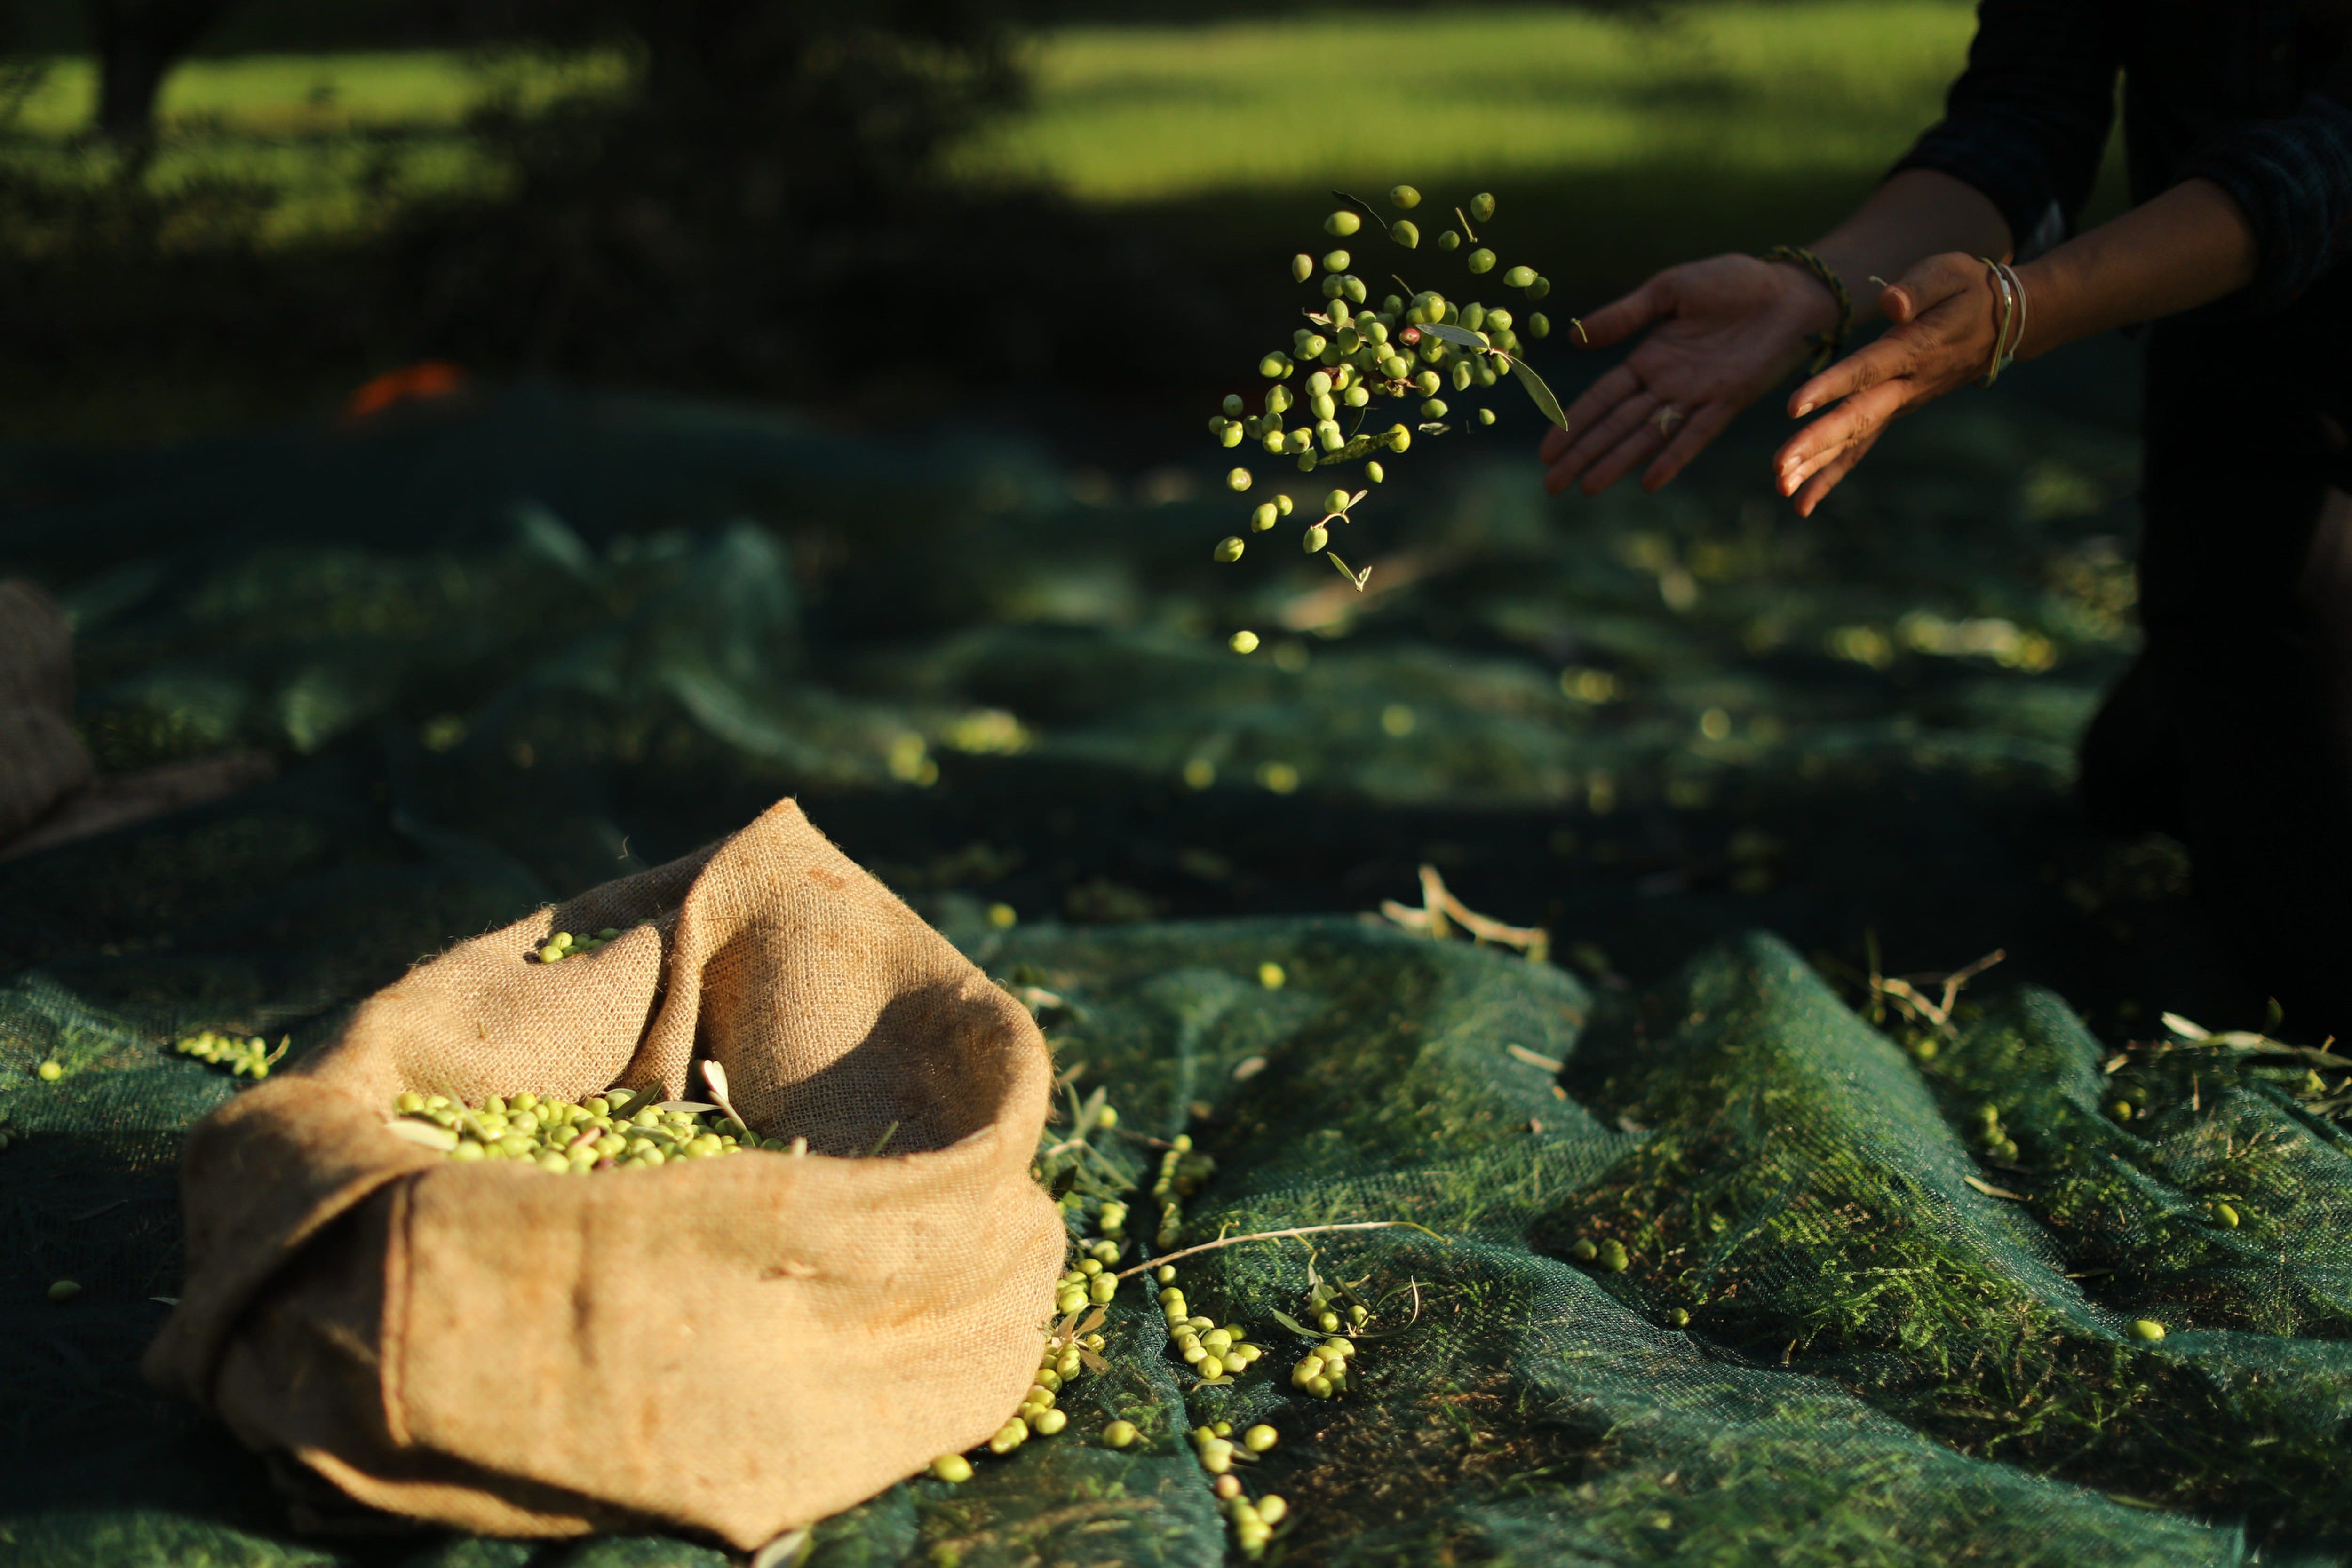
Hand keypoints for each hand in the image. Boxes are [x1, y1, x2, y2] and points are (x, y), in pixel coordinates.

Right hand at [1539, 253, 1840, 495]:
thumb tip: (1573, 337)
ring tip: (1587, 488)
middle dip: (1583, 455)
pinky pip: (1695, 435)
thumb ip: (1624, 315)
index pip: (1602, 398)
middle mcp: (1668, 385)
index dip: (1573, 424)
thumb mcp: (1669, 290)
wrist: (1789, 290)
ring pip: (1647, 436)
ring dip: (1617, 463)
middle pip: (1616, 426)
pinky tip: (1649, 481)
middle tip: (1551, 485)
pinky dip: (1672, 457)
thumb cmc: (1733, 282)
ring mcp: (1696, 397)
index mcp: (1649, 359)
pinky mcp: (1729, 401)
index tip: (1547, 450)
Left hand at [1773, 252, 2000, 515]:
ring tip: (1782, 491)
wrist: (2006, 323)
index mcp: (1913, 349)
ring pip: (1855, 440)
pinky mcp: (1894, 411)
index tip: (1794, 407)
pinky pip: (1861, 447)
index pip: (1866, 370)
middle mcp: (1905, 385)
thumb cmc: (1970, 290)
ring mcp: (1900, 403)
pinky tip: (1804, 503)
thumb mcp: (1949, 273)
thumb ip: (1918, 287)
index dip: (1830, 387)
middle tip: (1779, 468)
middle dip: (1816, 443)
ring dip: (1818, 468)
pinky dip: (1832, 475)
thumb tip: (1890, 302)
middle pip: (1856, 418)